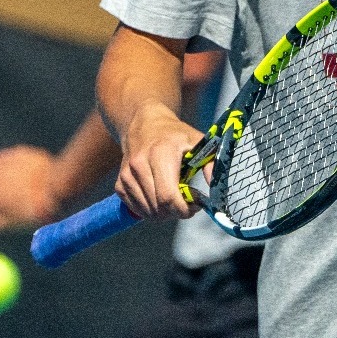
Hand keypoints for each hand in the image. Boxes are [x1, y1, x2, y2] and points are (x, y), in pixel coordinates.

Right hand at [115, 105, 203, 219]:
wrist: (144, 124)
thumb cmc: (175, 135)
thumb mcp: (197, 141)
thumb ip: (211, 164)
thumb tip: (216, 190)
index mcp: (161, 154)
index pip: (168, 196)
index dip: (184, 209)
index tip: (195, 206)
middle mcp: (140, 164)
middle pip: (159, 208)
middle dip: (176, 213)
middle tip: (186, 204)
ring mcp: (127, 174)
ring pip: (147, 212)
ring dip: (163, 214)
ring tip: (173, 199)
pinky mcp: (120, 183)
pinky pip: (136, 209)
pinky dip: (149, 211)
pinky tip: (159, 198)